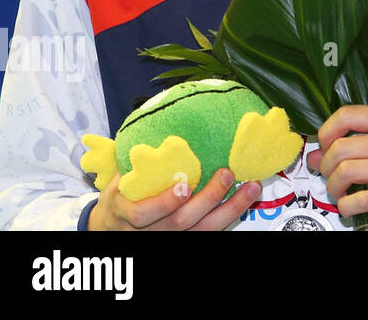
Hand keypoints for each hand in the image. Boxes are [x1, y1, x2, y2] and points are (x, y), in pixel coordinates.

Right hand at [87, 168, 259, 230]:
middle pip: (181, 222)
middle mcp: (151, 231)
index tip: (184, 185)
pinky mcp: (187, 239)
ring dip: (231, 208)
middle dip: (207, 198)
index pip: (143, 215)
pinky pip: (211, 230)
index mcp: (127, 213)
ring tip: (252, 186)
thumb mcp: (117, 181)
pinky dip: (232, 214)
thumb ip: (134, 164)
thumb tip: (153, 128)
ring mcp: (170, 238)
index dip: (165, 202)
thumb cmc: (121, 198)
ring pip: (203, 230)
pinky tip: (248, 198)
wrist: (115, 227)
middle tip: (227, 173)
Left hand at [308, 105, 367, 230]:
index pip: (349, 115)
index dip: (327, 131)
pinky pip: (363, 199)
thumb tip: (317, 154)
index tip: (325, 146)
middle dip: (326, 166)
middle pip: (342, 147)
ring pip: (348, 171)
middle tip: (330, 176)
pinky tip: (350, 207)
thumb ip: (366, 142)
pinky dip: (347, 206)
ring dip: (333, 187)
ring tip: (340, 193)